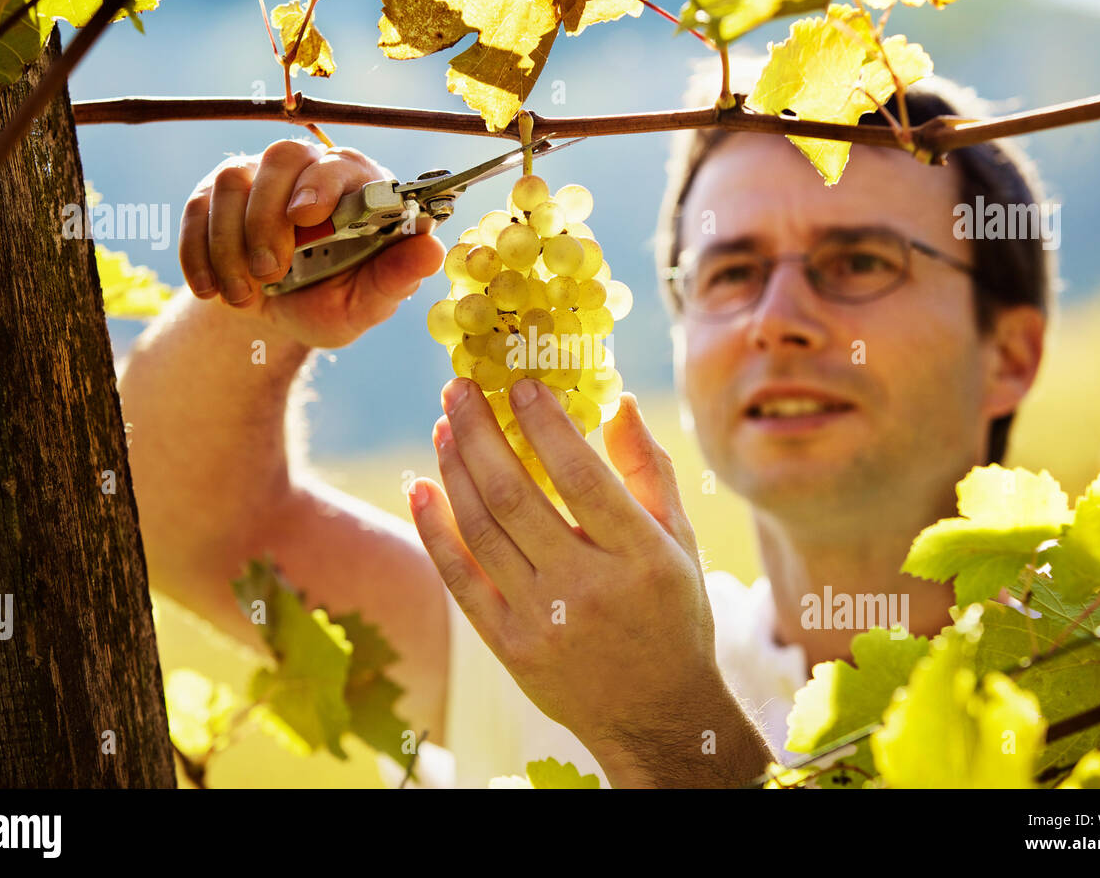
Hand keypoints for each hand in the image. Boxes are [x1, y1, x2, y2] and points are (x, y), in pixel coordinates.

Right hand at [178, 139, 444, 348]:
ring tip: (245, 296)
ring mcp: (258, 177)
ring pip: (234, 181)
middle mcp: (309, 170)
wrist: (274, 318)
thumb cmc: (332, 303)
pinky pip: (197, 208)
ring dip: (232, 243)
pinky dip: (199, 252)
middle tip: (272, 271)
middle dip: (271, 216)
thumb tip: (433, 250)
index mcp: (358, 188)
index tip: (308, 218)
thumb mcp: (365, 304)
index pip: (343, 164)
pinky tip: (211, 290)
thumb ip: (395, 279)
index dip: (324, 184)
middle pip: (284, 158)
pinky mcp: (214, 195)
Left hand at [407, 378, 771, 785]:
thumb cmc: (672, 614)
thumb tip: (616, 401)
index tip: (518, 385)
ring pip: (482, 531)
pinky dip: (434, 531)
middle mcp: (590, 589)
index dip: (545, 426)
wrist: (656, 714)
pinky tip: (420, 486)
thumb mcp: (680, 541)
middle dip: (480, 434)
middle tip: (458, 387)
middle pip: (517, 497)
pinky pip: (459, 580)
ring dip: (454, 470)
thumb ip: (650, 470)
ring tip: (443, 424)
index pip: (583, 477)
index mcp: (642, 558)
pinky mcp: (510, 647)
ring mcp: (544, 622)